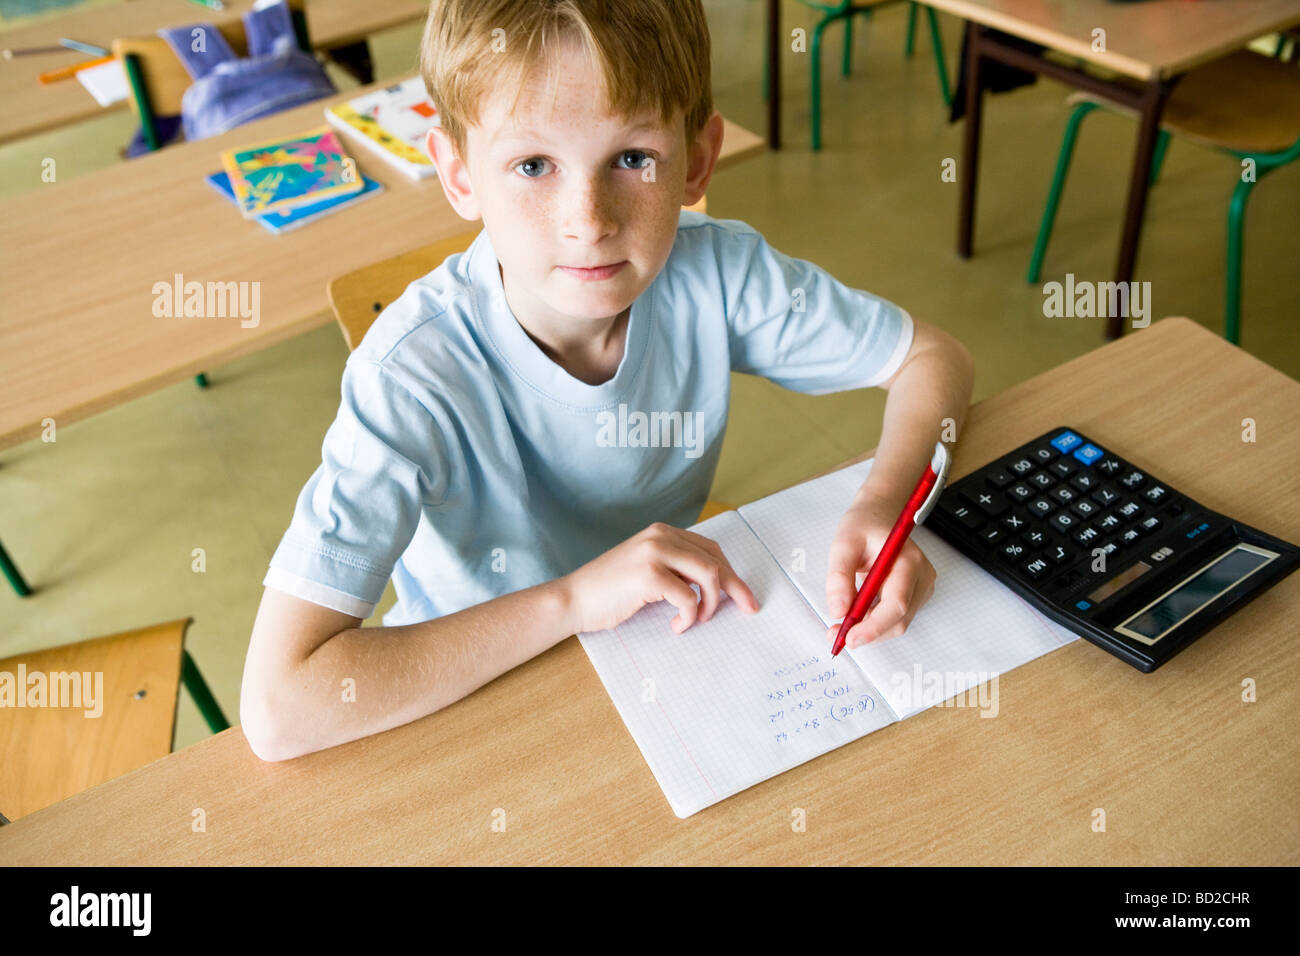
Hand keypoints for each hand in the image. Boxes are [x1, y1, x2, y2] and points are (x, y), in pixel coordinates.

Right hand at [560, 522, 759, 633]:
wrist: (574, 599)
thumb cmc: (610, 591)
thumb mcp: (647, 568)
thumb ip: (676, 567)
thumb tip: (717, 587)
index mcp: (662, 532)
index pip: (711, 549)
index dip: (732, 573)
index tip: (745, 597)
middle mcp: (660, 536)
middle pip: (716, 561)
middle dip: (735, 588)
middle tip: (746, 609)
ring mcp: (654, 553)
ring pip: (709, 576)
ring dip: (710, 604)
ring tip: (697, 620)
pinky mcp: (649, 575)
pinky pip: (689, 598)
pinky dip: (689, 617)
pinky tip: (676, 625)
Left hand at [824, 499, 935, 648]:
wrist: (878, 515)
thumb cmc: (863, 525)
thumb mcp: (843, 544)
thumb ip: (839, 577)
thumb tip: (838, 611)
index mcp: (907, 560)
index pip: (896, 604)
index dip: (873, 627)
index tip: (849, 638)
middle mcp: (921, 576)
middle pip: (898, 619)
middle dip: (867, 632)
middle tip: (836, 634)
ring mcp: (922, 586)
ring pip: (898, 623)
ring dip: (870, 629)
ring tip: (843, 623)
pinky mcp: (916, 593)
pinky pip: (897, 617)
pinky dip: (876, 622)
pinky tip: (858, 613)